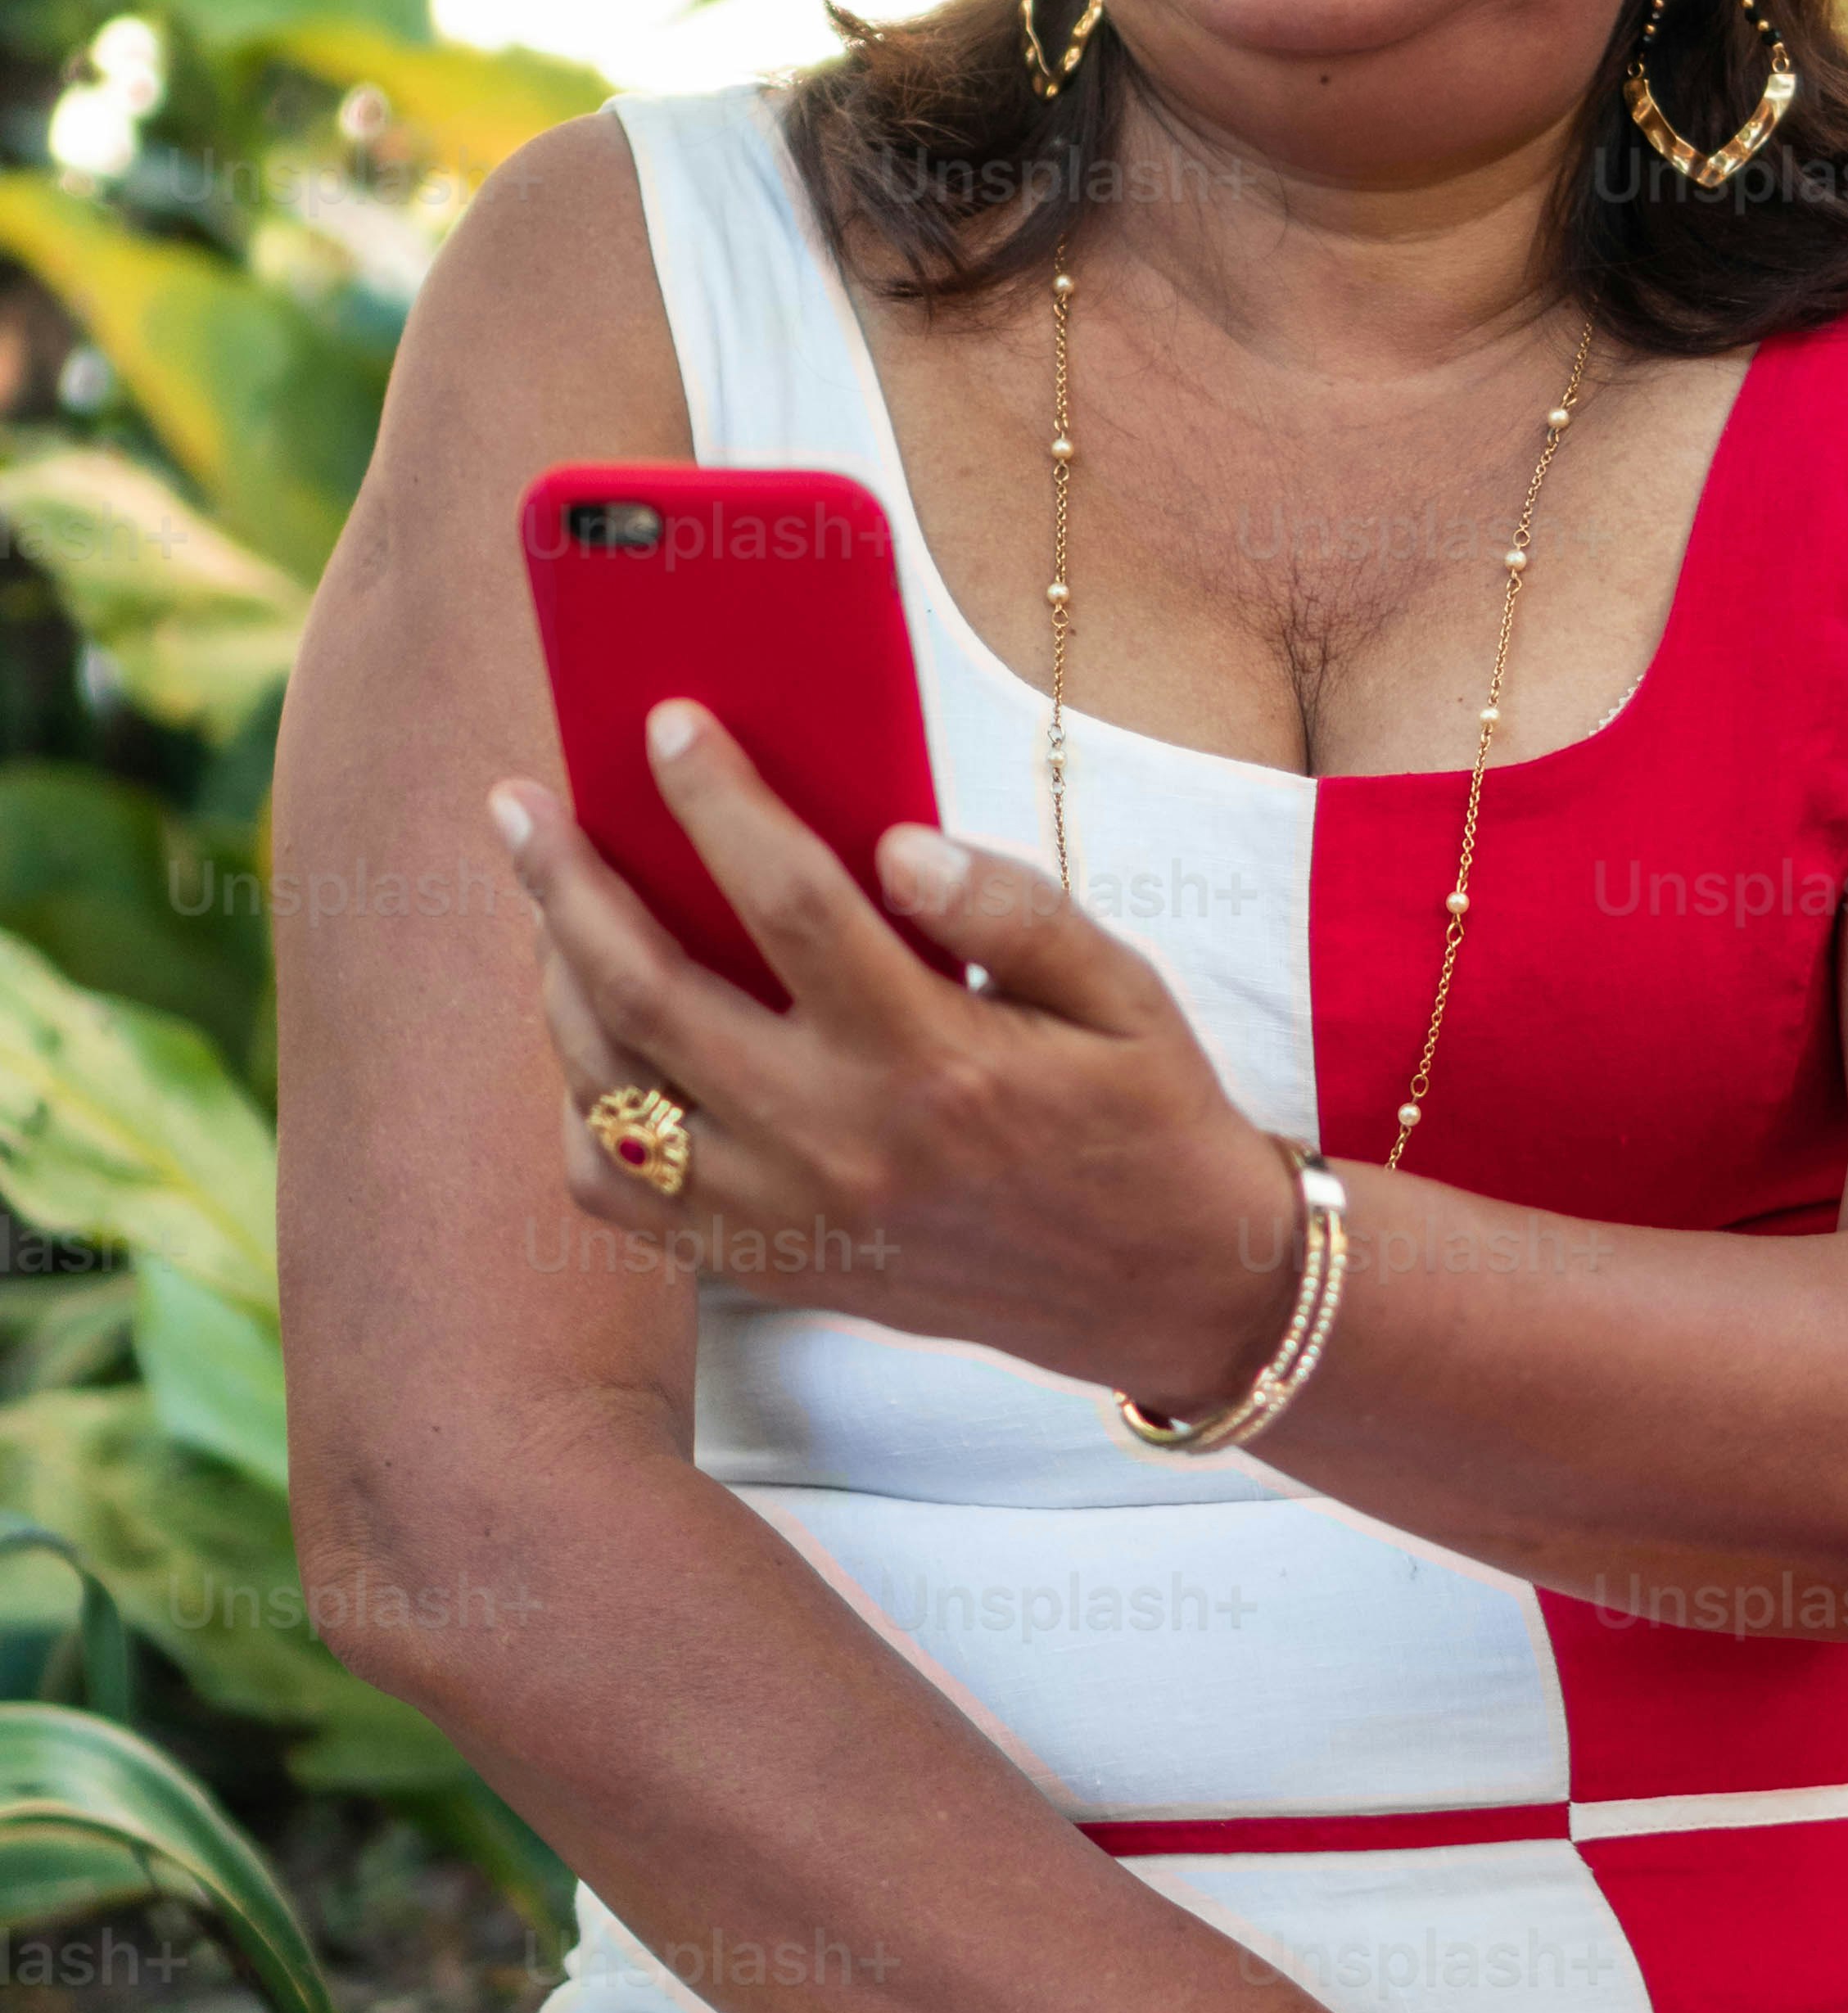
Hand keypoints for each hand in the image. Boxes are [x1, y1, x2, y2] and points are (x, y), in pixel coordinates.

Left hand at [488, 703, 1301, 1406]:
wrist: (1164, 1288)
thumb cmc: (1143, 1117)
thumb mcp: (1123, 991)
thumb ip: (1015, 908)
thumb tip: (897, 844)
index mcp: (935, 1062)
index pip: (790, 903)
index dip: (718, 803)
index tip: (669, 723)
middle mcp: (841, 1145)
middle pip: (651, 993)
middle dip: (565, 883)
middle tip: (517, 804)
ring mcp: (792, 1218)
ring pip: (610, 1093)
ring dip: (556, 985)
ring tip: (543, 905)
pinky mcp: (772, 1268)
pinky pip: (623, 1195)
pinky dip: (582, 1112)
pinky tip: (590, 1043)